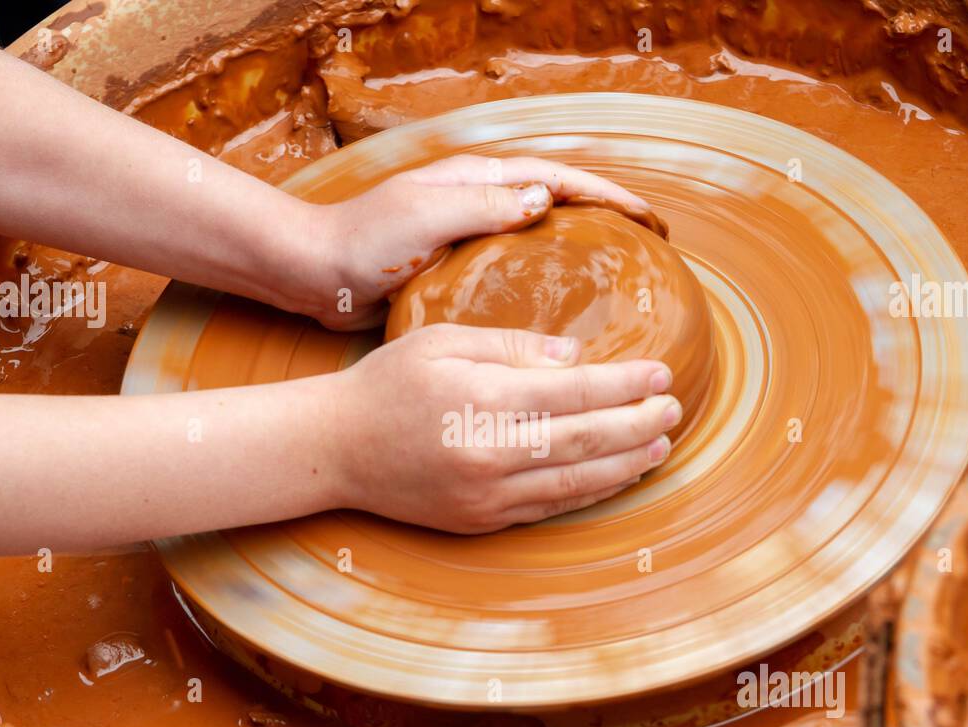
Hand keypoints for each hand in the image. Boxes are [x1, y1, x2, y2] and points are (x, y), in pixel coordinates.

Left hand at [296, 155, 654, 329]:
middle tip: (649, 244)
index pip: (559, 179)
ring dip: (582, 245)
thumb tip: (545, 198)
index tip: (649, 220)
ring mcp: (470, 234)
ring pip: (541, 235)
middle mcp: (480, 200)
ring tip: (621, 272)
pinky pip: (516, 268)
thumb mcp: (428, 216)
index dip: (609, 196)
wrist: (317, 273)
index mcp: (478, 178)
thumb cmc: (365, 240)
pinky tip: (563, 306)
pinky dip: (547, 277)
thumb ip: (486, 205)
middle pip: (559, 201)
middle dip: (607, 215)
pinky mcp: (458, 269)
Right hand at [326, 324, 681, 532]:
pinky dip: (591, 492)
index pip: (577, 391)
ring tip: (661, 444)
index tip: (660, 373)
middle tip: (675, 409)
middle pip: (588, 440)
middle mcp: (491, 452)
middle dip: (640, 424)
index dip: (626, 384)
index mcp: (483, 398)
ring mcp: (488, 494)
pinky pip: (551, 508)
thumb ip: (515, 346)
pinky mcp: (482, 521)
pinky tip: (618, 475)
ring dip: (628, 464)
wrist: (334, 448)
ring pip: (578, 482)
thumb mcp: (445, 340)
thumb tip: (577, 357)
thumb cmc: (388, 383)